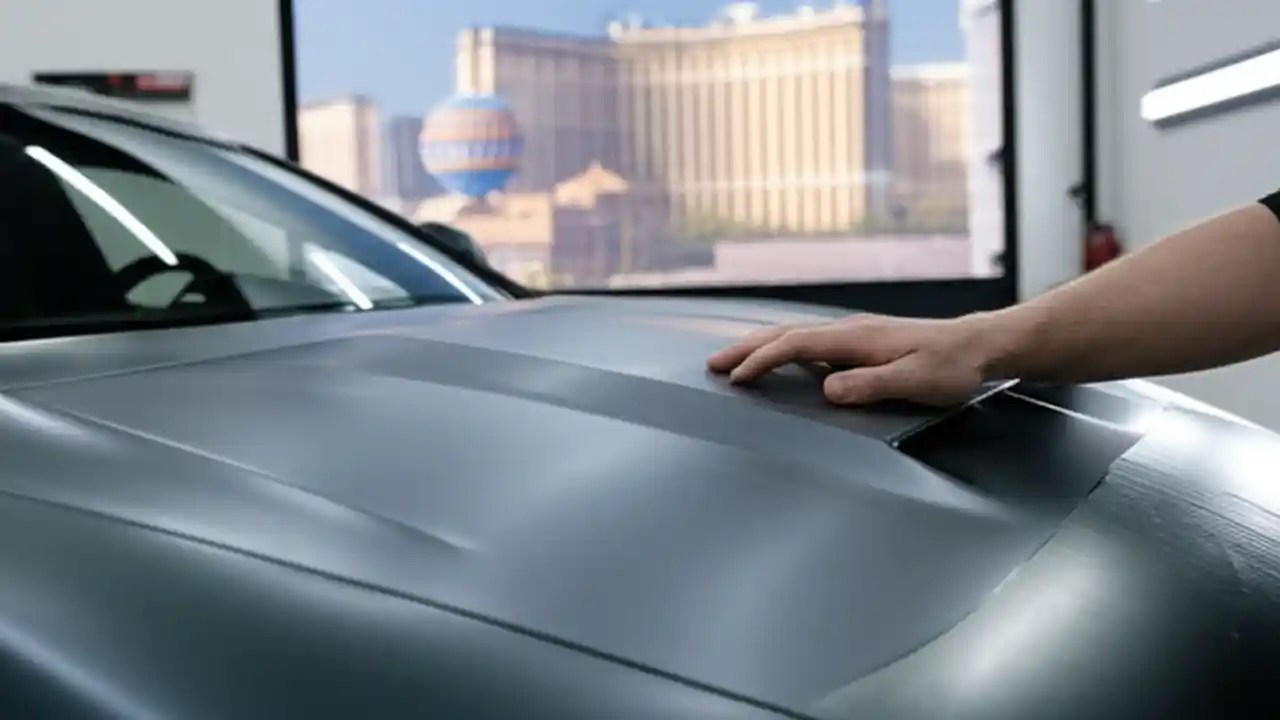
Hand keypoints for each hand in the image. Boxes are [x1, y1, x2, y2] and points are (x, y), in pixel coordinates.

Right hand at [706, 313, 998, 406]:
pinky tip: (779, 362)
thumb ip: (870, 385)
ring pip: (795, 336)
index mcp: (856, 338)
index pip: (795, 345)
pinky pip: (810, 344)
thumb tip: (827, 389)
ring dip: (760, 348)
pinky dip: (782, 350)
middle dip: (746, 349)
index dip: (762, 361)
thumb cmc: (951, 365)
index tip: (735, 378)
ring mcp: (854, 335)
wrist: (979, 345)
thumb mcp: (914, 380)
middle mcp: (849, 330)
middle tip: (712, 364)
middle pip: (785, 334)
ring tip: (733, 361)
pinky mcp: (860, 343)